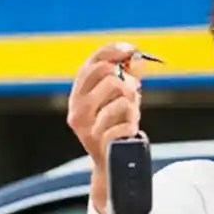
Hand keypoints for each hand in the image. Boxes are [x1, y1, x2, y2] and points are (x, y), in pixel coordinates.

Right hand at [66, 43, 144, 207]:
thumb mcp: (117, 100)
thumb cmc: (115, 127)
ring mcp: (86, 126)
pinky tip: (129, 131)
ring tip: (129, 118)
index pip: (92, 63)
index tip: (132, 49)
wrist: (111, 164)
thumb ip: (124, 79)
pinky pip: (127, 122)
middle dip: (127, 82)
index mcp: (77, 95)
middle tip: (132, 94)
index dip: (113, 51)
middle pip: (108, 75)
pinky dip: (133, 124)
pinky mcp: (98, 142)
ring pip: (122, 97)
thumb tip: (137, 60)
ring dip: (133, 106)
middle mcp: (76, 108)